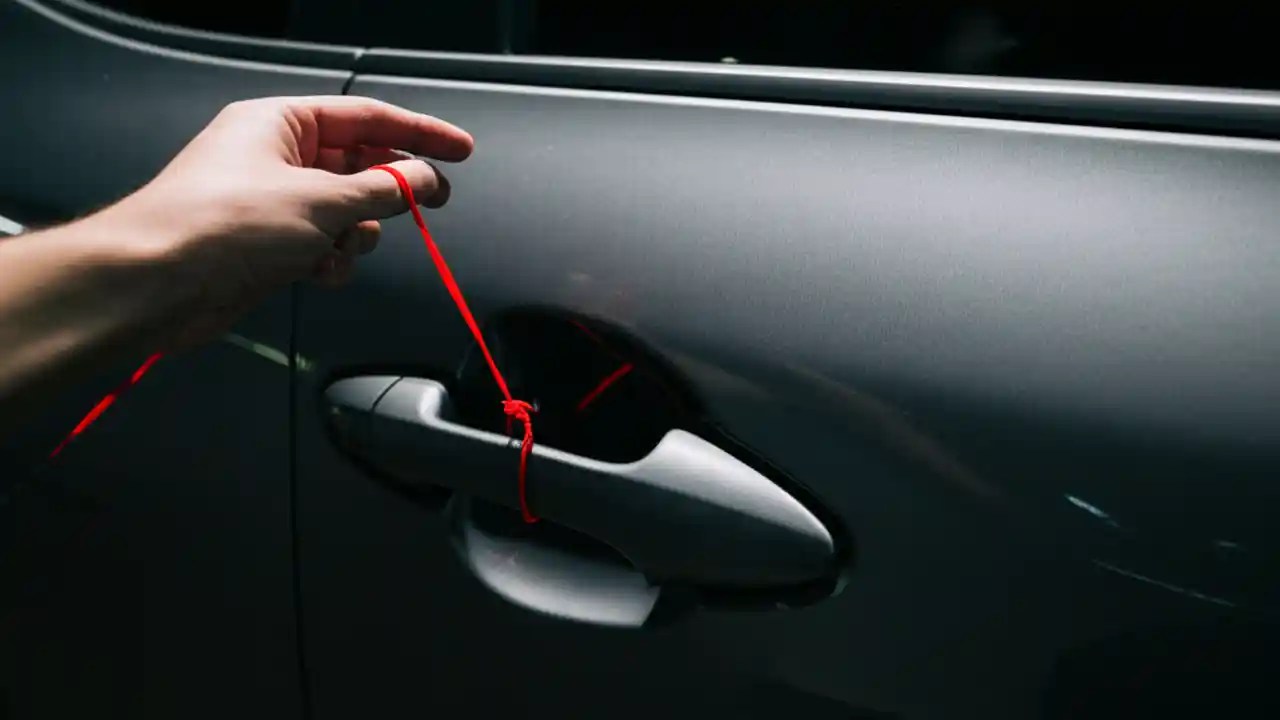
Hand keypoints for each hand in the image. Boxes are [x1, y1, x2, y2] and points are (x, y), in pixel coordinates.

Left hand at [101, 95, 473, 347]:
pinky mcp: (269, 244)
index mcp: (281, 122)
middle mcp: (276, 156)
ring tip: (343, 246)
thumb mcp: (321, 200)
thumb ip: (385, 189)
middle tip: (434, 204)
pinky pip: (323, 243)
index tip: (461, 151)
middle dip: (392, 190)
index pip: (366, 117)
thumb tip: (427, 181)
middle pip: (359, 163)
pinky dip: (331, 258)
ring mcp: (273, 202)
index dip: (419, 133)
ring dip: (357, 233)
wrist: (157, 283)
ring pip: (346, 210)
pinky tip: (320, 272)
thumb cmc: (226, 225)